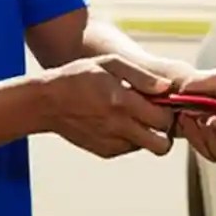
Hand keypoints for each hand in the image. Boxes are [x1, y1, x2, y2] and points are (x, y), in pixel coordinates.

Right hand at [39, 55, 176, 158]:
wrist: (46, 102)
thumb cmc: (78, 77)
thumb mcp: (109, 64)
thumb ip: (141, 76)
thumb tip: (166, 87)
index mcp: (122, 102)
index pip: (164, 119)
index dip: (169, 111)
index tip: (163, 102)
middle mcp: (119, 126)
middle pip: (162, 145)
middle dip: (165, 132)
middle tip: (156, 116)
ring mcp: (112, 142)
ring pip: (147, 147)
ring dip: (147, 134)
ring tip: (132, 115)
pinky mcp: (105, 151)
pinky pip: (129, 148)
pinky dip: (130, 137)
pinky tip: (116, 121)